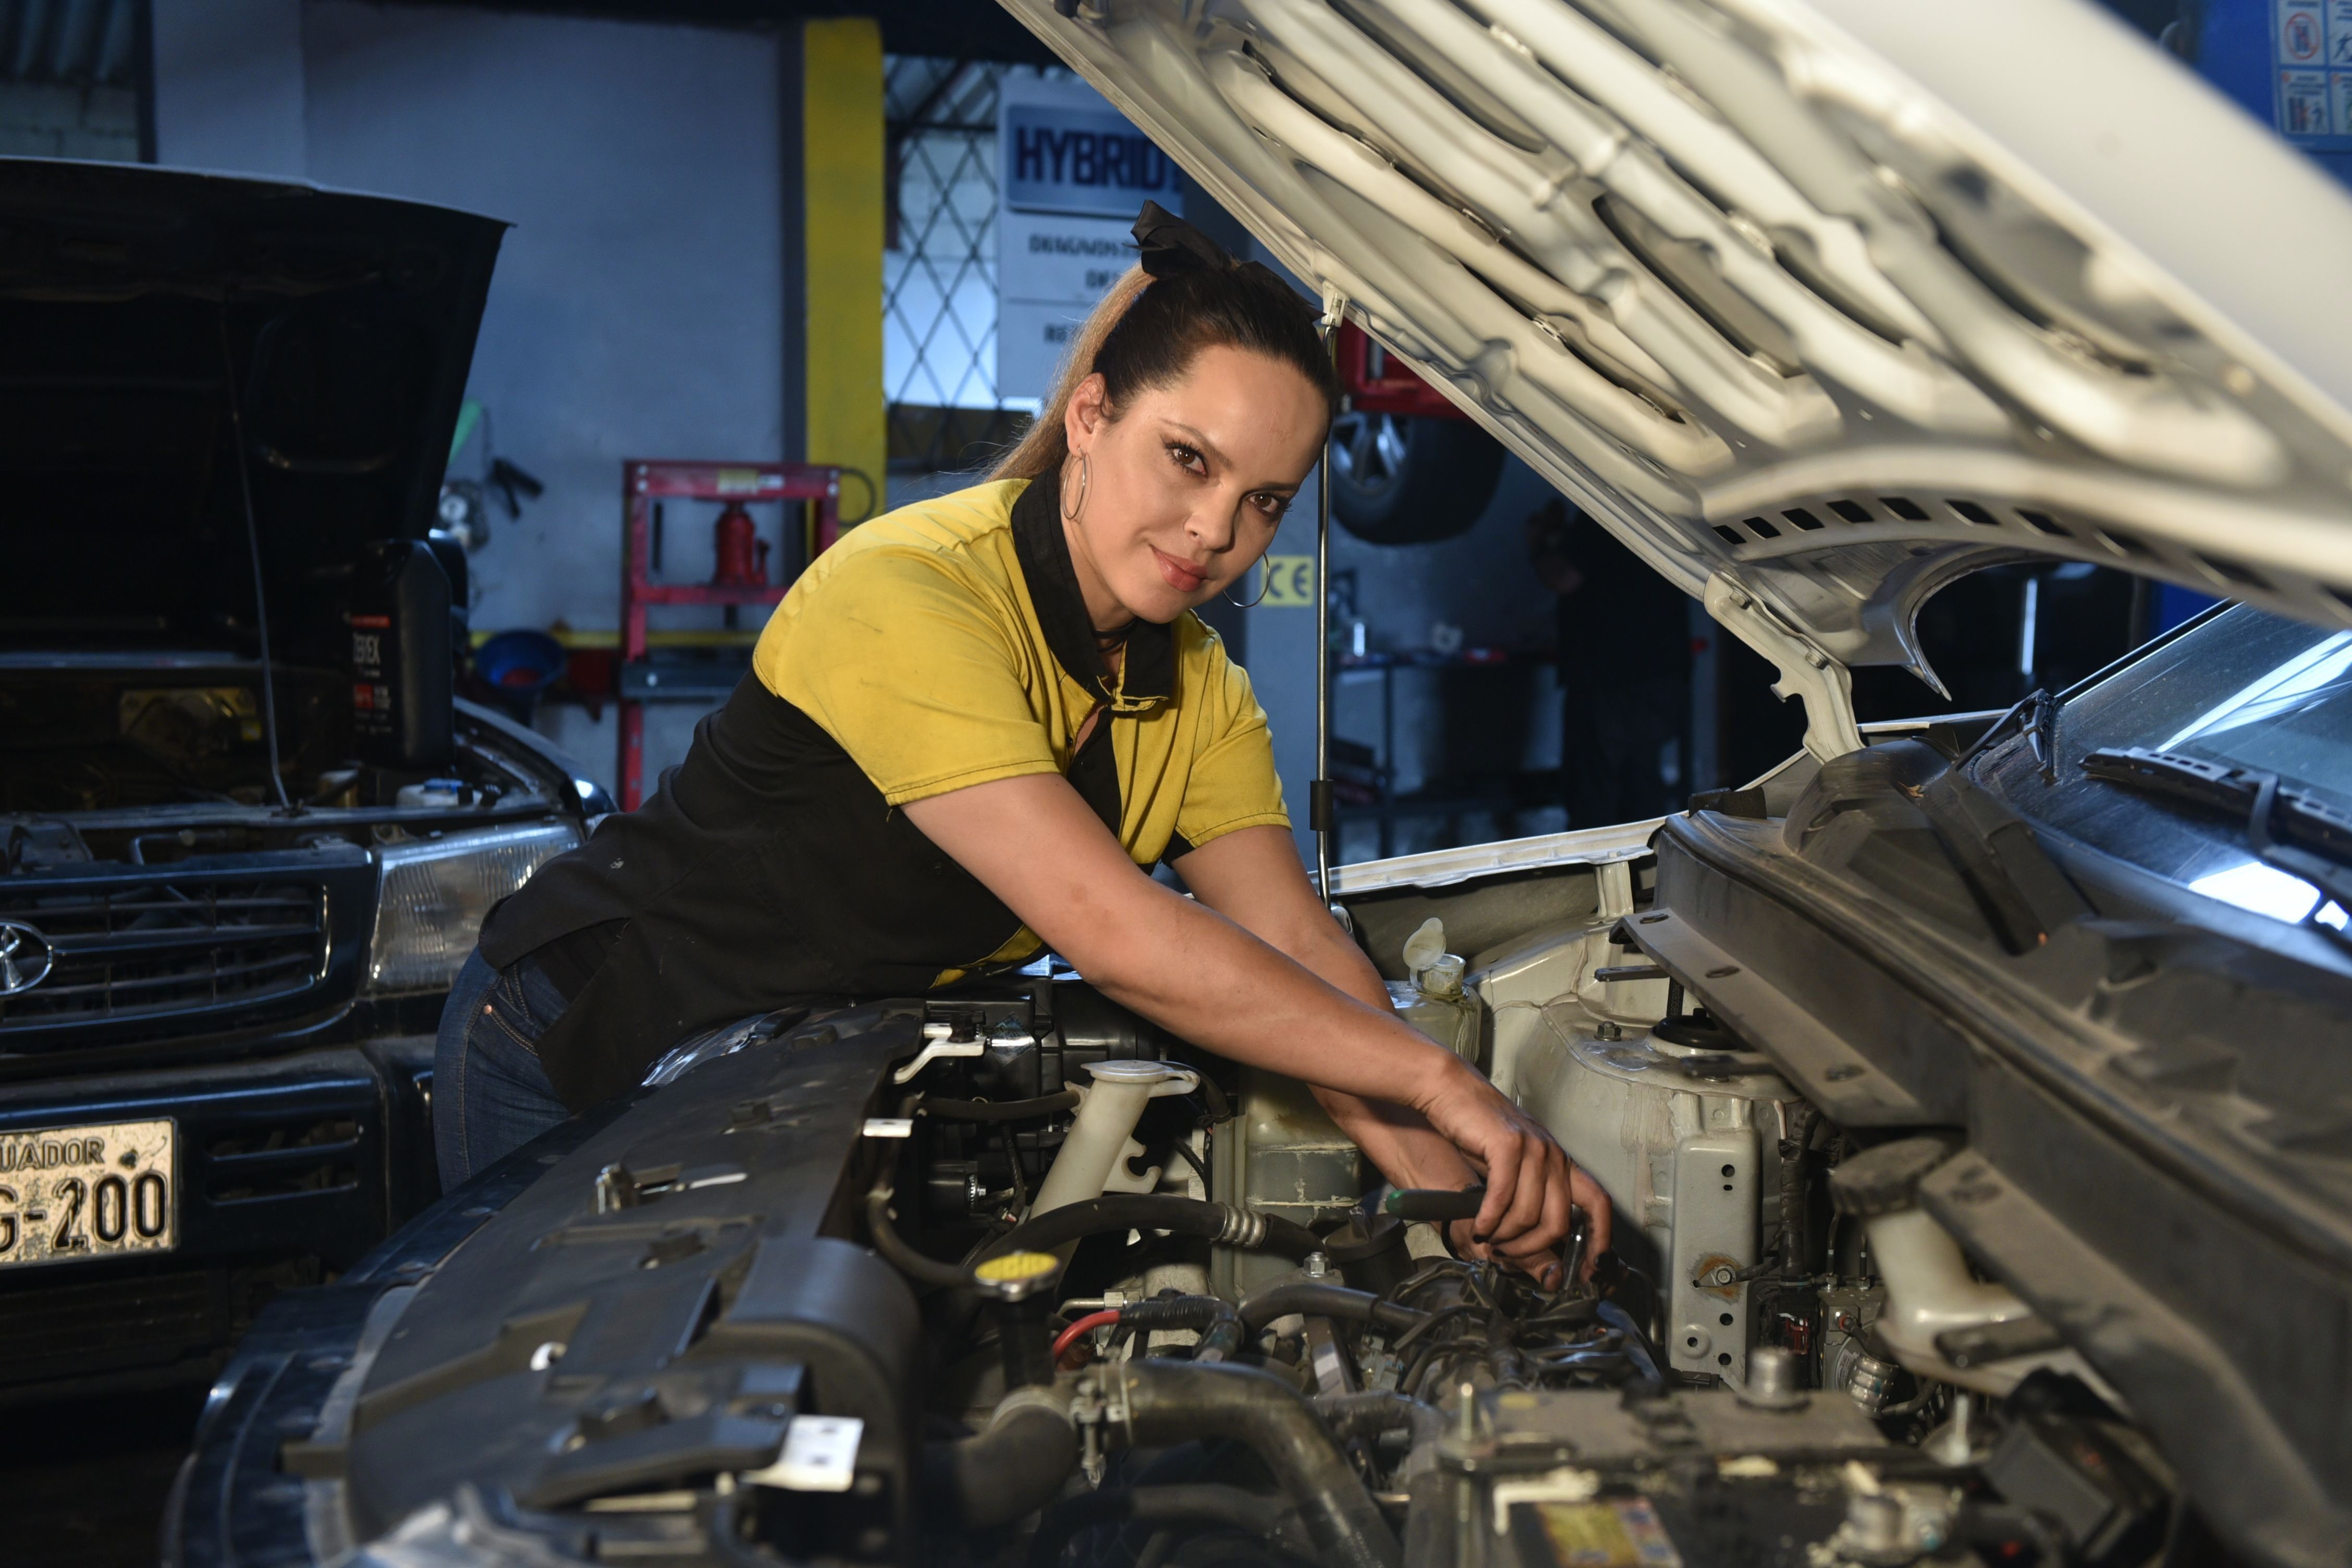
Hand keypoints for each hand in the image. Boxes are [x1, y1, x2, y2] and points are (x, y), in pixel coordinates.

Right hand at [1411, 1060, 1611, 1279]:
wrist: (1452, 1091)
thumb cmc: (1478, 1132)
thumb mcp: (1511, 1170)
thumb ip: (1527, 1203)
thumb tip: (1536, 1250)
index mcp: (1561, 1161)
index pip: (1598, 1203)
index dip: (1600, 1240)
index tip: (1588, 1270)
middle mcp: (1554, 1155)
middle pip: (1559, 1221)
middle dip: (1531, 1248)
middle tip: (1506, 1253)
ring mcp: (1533, 1148)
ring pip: (1529, 1214)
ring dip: (1505, 1236)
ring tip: (1487, 1237)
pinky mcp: (1508, 1145)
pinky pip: (1503, 1197)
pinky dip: (1489, 1219)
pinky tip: (1479, 1225)